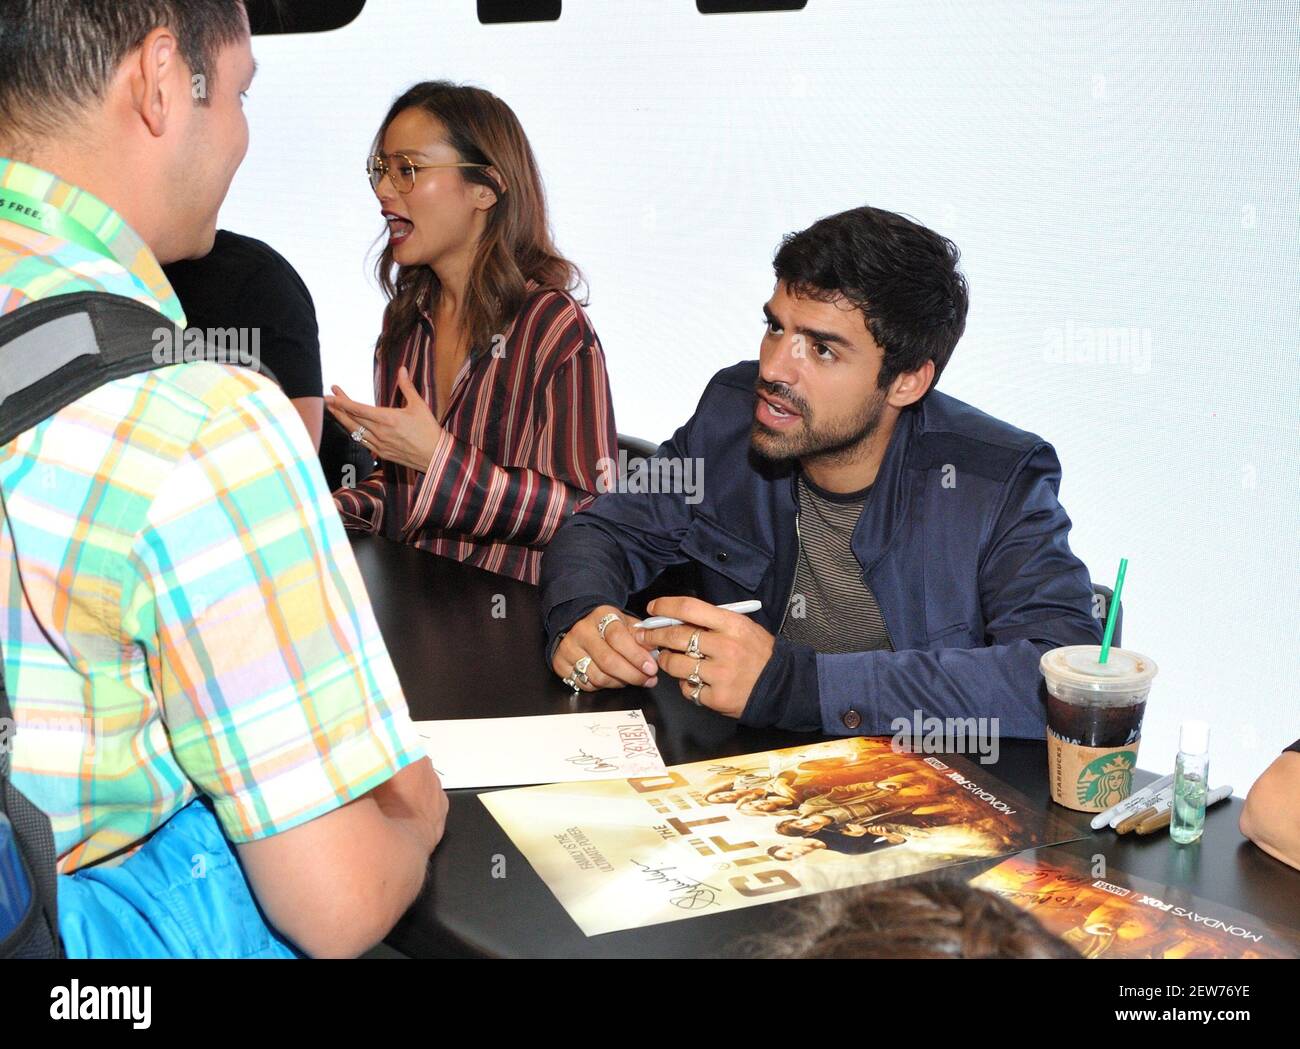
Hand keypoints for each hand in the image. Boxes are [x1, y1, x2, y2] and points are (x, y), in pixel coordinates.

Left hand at [325, 367, 441, 472]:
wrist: (435, 456)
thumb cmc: (429, 430)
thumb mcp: (419, 405)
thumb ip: (407, 387)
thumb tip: (402, 369)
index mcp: (387, 418)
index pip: (358, 409)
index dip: (342, 401)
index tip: (330, 394)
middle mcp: (379, 432)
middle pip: (351, 419)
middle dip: (337, 408)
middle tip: (327, 399)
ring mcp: (379, 444)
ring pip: (354, 431)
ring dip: (342, 420)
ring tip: (333, 411)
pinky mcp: (381, 453)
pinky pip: (362, 442)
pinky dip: (354, 432)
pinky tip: (350, 427)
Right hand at [551, 605, 658, 691]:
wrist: (579, 624)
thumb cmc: (607, 627)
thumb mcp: (625, 624)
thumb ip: (641, 637)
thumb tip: (655, 653)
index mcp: (600, 616)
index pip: (618, 637)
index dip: (636, 655)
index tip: (651, 667)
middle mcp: (581, 631)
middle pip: (608, 661)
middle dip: (632, 674)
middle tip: (647, 679)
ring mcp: (569, 648)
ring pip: (598, 676)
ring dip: (621, 682)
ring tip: (632, 679)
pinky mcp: (561, 664)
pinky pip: (586, 684)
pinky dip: (604, 686)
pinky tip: (614, 679)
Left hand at [633, 596, 774, 717]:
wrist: (782, 686)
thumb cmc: (759, 654)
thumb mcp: (742, 627)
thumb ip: (713, 622)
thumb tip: (676, 618)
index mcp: (731, 624)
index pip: (689, 608)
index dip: (665, 607)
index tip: (653, 609)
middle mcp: (724, 647)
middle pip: (675, 636)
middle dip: (654, 635)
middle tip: (644, 635)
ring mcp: (719, 674)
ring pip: (675, 664)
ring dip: (667, 661)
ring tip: (670, 660)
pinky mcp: (716, 697)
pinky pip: (687, 689)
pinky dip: (686, 685)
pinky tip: (695, 681)